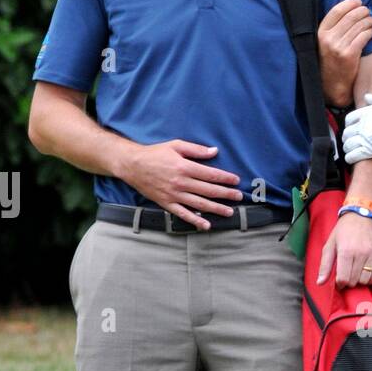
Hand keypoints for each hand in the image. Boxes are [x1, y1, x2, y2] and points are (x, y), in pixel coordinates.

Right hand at [122, 140, 242, 229]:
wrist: (132, 165)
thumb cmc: (155, 153)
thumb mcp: (175, 145)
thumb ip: (196, 150)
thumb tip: (214, 151)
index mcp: (184, 167)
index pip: (210, 174)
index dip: (225, 178)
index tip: (236, 180)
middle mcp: (181, 182)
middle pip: (208, 190)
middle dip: (226, 194)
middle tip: (239, 197)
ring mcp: (174, 195)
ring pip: (199, 204)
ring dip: (216, 208)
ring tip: (229, 212)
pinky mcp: (167, 203)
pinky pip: (183, 214)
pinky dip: (195, 220)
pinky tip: (206, 225)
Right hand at [317, 0, 371, 107]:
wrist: (332, 86)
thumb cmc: (330, 62)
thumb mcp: (324, 43)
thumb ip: (333, 29)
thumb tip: (349, 10)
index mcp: (320, 33)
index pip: (336, 11)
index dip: (349, 4)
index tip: (358, 1)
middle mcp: (328, 38)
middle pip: (350, 17)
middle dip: (362, 11)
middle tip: (368, 11)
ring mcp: (339, 47)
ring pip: (358, 26)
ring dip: (368, 21)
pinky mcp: (349, 55)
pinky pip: (363, 37)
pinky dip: (370, 32)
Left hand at [317, 211, 371, 287]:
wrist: (361, 216)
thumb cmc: (343, 230)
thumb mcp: (330, 245)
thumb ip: (325, 265)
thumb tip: (320, 282)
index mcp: (346, 252)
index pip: (343, 279)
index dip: (339, 283)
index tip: (338, 280)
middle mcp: (360, 254)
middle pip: (354, 281)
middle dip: (348, 281)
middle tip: (346, 274)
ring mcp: (371, 255)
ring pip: (365, 280)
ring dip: (359, 280)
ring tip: (355, 273)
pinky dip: (370, 279)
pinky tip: (364, 273)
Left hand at [342, 93, 371, 163]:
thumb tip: (367, 96)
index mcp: (367, 112)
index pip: (349, 119)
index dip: (348, 126)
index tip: (351, 130)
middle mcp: (363, 124)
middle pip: (347, 133)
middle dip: (347, 138)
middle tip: (350, 142)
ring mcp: (366, 138)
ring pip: (348, 145)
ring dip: (348, 149)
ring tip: (350, 152)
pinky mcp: (371, 150)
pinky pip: (353, 156)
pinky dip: (350, 158)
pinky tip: (351, 159)